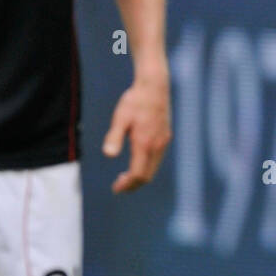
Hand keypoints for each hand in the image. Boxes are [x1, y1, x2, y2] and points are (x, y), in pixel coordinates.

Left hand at [103, 68, 170, 192]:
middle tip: (118, 186)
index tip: (116, 188)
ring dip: (140, 177)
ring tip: (125, 177)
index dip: (127, 185)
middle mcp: (157, 146)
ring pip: (154, 168)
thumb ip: (114, 137)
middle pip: (147, 176)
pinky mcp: (165, 137)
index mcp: (145, 143)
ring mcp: (163, 142)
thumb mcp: (120, 117)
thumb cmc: (135, 101)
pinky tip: (137, 161)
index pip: (138, 174)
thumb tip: (109, 155)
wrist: (155, 86)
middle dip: (133, 185)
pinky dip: (147, 167)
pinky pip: (157, 159)